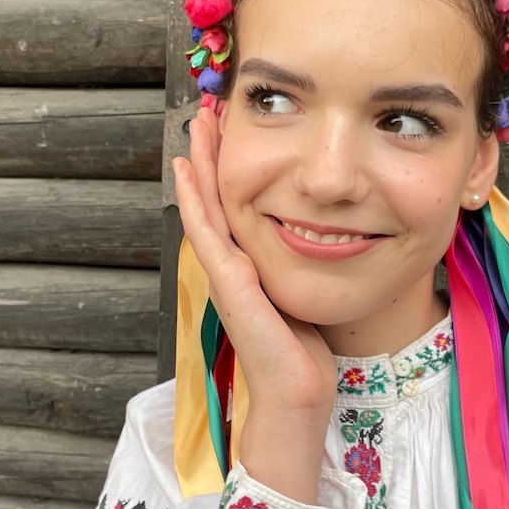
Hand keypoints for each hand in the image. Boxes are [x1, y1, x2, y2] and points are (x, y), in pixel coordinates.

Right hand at [173, 107, 336, 501]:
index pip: (235, 208)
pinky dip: (197, 200)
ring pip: (207, 209)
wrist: (298, 397)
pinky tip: (189, 170)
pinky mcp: (231, 286)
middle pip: (214, 201)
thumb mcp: (303, 296)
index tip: (231, 129)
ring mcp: (226, 276)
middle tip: (204, 110)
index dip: (228, 169)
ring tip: (196, 125)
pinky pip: (209, 234)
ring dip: (200, 165)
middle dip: (211, 156)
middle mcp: (231, 268)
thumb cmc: (305, 355)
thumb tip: (319, 238)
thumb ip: (298, 268)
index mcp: (248, 268)